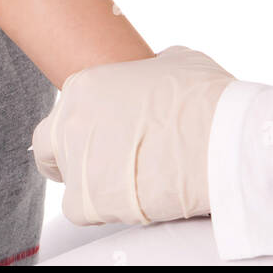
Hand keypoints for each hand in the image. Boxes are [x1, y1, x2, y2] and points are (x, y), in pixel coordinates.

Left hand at [31, 45, 235, 224]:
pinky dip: (103, 211)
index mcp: (85, 85)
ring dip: (96, 186)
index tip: (103, 138)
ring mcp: (76, 160)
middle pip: (49, 147)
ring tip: (135, 184)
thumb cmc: (205, 98)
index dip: (83, 127)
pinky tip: (132, 201)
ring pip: (70, 182)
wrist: (222, 140)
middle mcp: (71, 120)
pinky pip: (80, 210)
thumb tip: (156, 74)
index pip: (66, 112)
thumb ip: (150, 70)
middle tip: (97, 168)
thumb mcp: (175, 62)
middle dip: (66, 158)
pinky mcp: (87, 200)